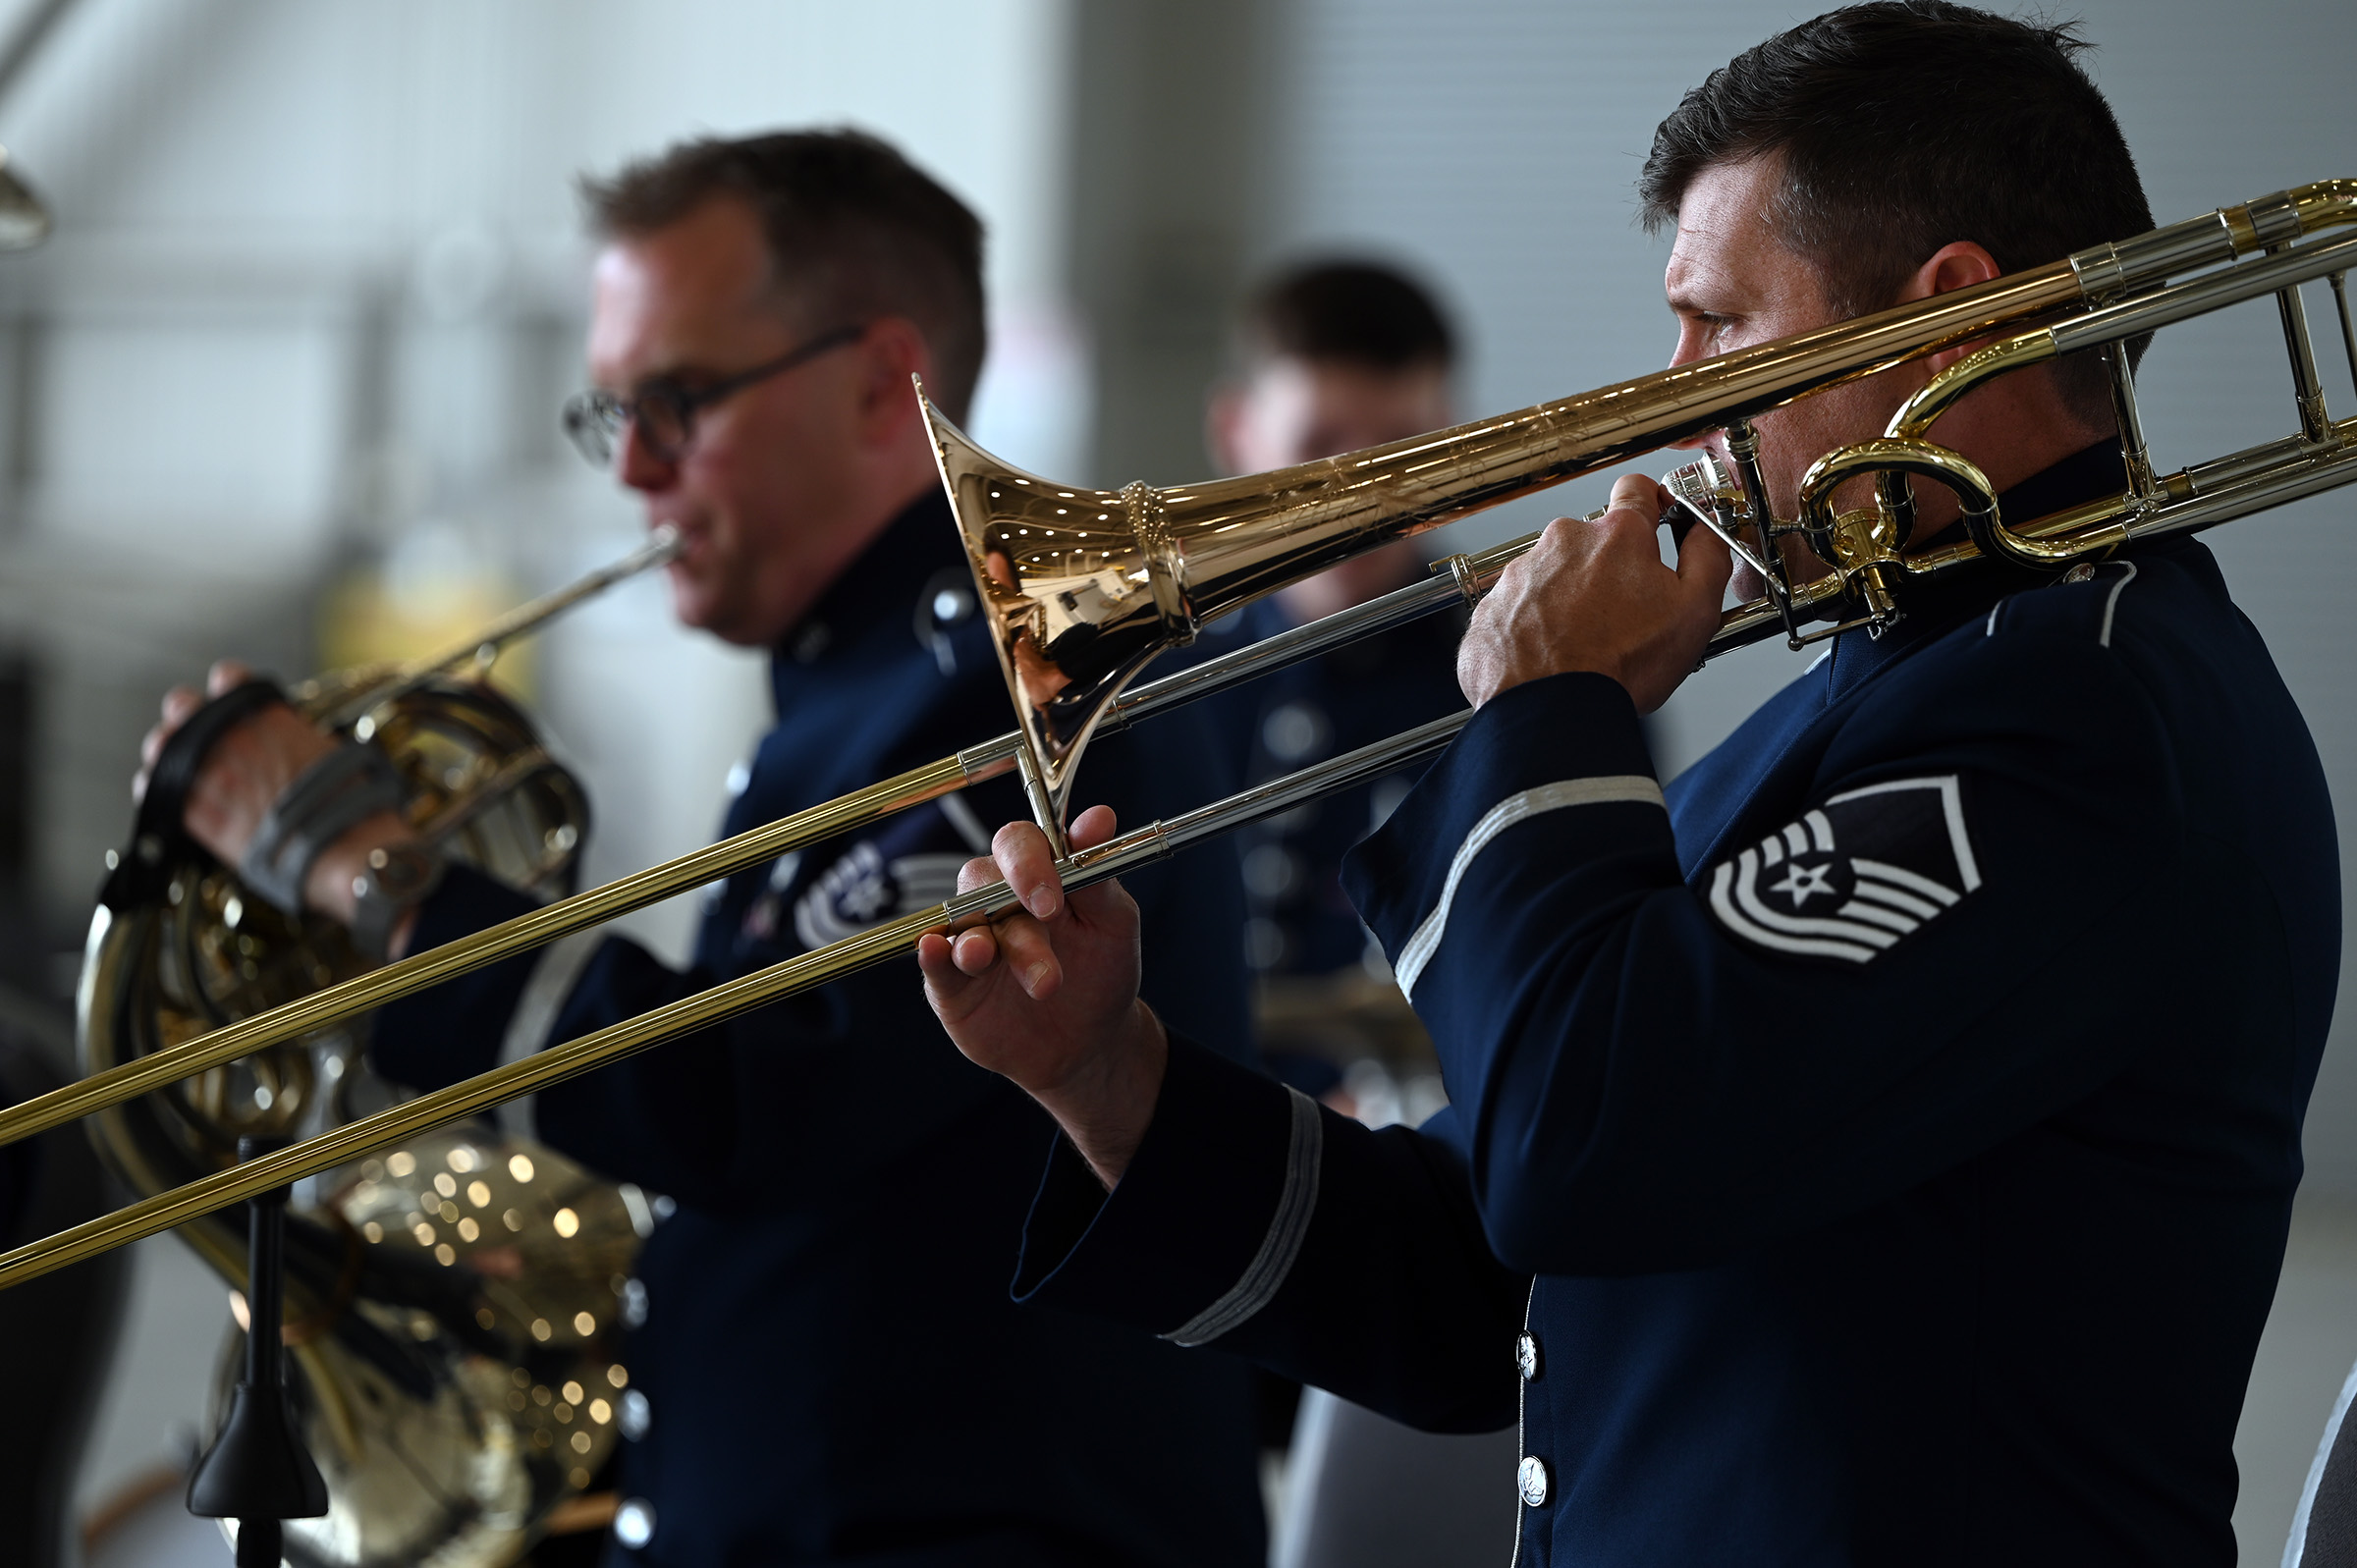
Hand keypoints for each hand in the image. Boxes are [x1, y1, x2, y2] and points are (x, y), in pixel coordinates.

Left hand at [135, 659, 415, 931]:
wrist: (345, 849)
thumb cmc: (353, 804)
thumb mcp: (332, 750)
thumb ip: (294, 737)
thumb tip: (287, 740)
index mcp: (267, 715)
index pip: (228, 677)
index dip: (228, 692)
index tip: (232, 705)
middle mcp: (231, 736)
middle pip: (183, 706)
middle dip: (190, 719)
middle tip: (203, 738)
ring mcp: (209, 773)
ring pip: (160, 746)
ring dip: (170, 754)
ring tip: (185, 772)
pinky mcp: (195, 812)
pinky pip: (153, 789)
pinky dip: (160, 792)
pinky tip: (178, 802)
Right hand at [916, 804, 1166, 1188]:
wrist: (1088, 1044)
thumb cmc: (1102, 971)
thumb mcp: (1113, 922)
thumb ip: (1097, 872)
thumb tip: (1099, 816)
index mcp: (1037, 874)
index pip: (1018, 844)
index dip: (1028, 864)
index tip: (1050, 901)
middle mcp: (997, 899)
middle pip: (983, 882)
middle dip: (1014, 920)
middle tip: (1044, 960)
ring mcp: (970, 938)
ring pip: (960, 923)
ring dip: (976, 942)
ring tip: (986, 960)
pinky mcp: (949, 983)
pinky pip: (932, 961)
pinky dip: (931, 954)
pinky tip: (936, 950)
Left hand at [1456, 472, 1732, 713]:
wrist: (1551, 713)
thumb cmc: (1620, 668)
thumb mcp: (1695, 611)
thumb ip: (1707, 556)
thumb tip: (1706, 531)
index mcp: (1617, 535)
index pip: (1636, 490)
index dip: (1650, 505)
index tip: (1655, 522)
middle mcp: (1562, 542)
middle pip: (1591, 541)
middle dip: (1607, 569)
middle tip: (1621, 615)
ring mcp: (1520, 573)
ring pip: (1551, 574)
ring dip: (1567, 598)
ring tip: (1583, 644)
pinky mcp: (1491, 607)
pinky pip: (1516, 607)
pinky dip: (1531, 626)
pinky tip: (1550, 655)